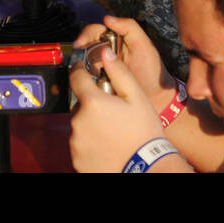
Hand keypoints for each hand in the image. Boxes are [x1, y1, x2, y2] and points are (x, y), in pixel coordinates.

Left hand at [69, 46, 167, 171]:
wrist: (148, 169)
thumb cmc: (145, 134)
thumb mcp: (137, 97)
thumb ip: (118, 72)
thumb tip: (106, 52)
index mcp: (92, 102)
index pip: (76, 77)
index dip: (81, 72)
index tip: (87, 73)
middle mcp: (79, 121)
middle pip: (80, 104)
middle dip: (92, 104)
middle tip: (113, 112)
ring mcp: (76, 142)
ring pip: (80, 125)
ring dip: (91, 124)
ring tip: (113, 132)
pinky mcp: (76, 159)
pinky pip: (80, 144)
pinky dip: (90, 143)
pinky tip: (108, 146)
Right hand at [74, 16, 177, 106]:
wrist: (156, 100)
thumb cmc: (152, 72)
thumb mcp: (144, 47)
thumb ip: (130, 28)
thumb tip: (107, 18)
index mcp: (116, 40)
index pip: (96, 30)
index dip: (87, 34)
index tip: (81, 43)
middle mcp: (106, 52)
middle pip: (86, 45)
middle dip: (80, 49)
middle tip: (78, 58)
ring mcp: (102, 68)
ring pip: (83, 61)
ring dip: (80, 64)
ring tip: (81, 70)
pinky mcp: (98, 83)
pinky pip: (86, 78)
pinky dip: (82, 78)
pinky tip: (83, 81)